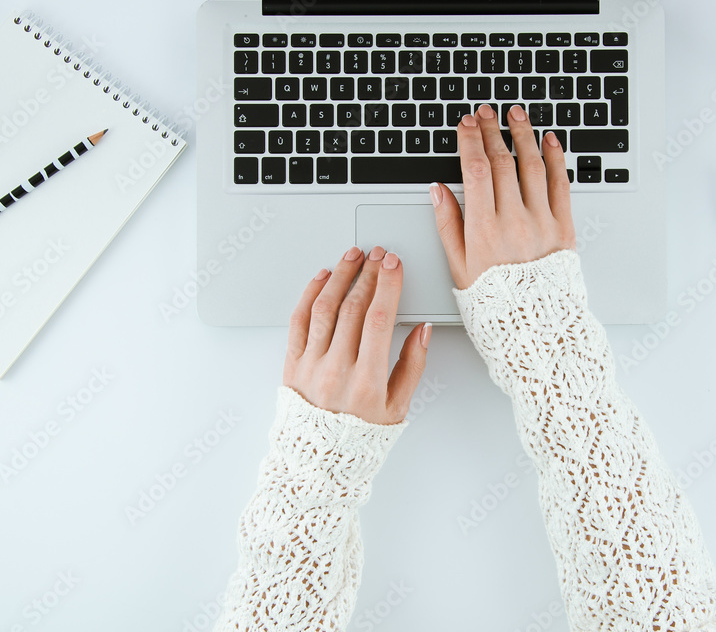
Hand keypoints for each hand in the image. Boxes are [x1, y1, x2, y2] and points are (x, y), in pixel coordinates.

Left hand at [283, 246, 429, 424]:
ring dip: (340, 276)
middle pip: (353, 308)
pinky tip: (322, 278)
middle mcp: (336, 370)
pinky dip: (310, 294)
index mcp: (366, 381)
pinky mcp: (292, 364)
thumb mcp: (398, 408)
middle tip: (378, 254)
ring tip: (352, 257)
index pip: (378, 319)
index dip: (388, 286)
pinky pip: (298, 321)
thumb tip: (423, 332)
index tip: (394, 265)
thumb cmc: (359, 437)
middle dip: (368, 275)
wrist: (318, 461)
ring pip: (324, 308)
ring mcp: (311, 366)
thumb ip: (412, 367)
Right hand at [430, 103, 575, 288]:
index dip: (470, 141)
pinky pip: (560, 183)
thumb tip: (438, 191)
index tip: (466, 124)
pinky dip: (555, 157)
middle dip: (492, 131)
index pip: (476, 171)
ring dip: (523, 135)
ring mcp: (542, 221)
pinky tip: (549, 140)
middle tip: (486, 113)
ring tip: (516, 115)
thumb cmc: (495, 300)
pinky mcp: (564, 226)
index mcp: (484, 230)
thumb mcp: (459, 267)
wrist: (535, 324)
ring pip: (532, 165)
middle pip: (502, 162)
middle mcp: (514, 221)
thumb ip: (448, 226)